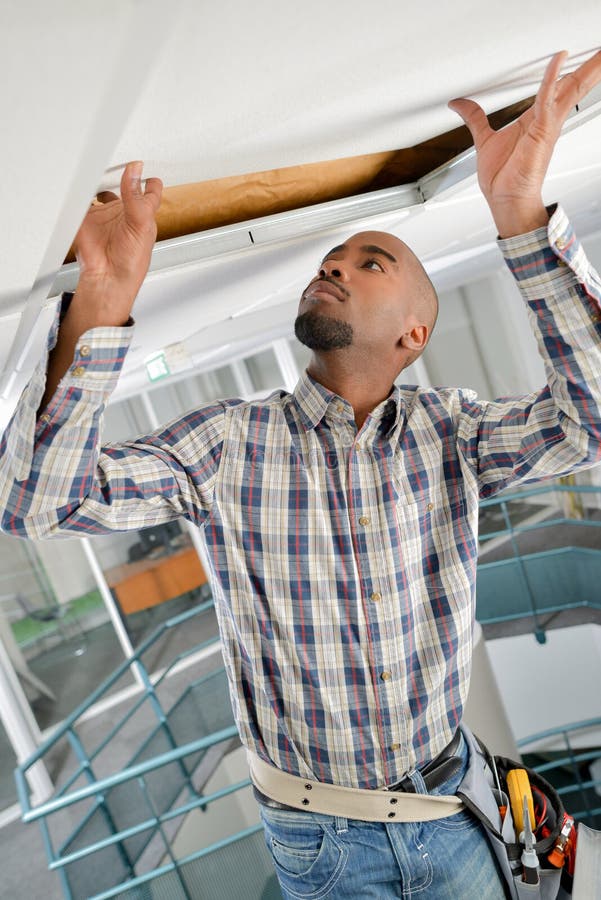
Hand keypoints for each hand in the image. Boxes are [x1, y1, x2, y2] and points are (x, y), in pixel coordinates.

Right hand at [73, 161, 162, 316]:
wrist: (107, 277)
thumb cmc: (131, 261)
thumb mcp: (141, 224)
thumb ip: (136, 197)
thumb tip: (136, 171)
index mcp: (142, 213)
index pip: (149, 191)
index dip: (148, 179)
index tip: (143, 167)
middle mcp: (123, 213)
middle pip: (122, 187)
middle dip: (119, 175)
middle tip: (116, 164)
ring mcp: (104, 215)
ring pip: (99, 191)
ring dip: (96, 182)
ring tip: (94, 170)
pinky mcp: (85, 219)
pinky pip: (80, 201)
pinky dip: (78, 193)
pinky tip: (79, 186)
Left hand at [449, 49, 600, 236]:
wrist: (505, 200)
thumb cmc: (501, 178)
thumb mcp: (484, 139)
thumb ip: (474, 118)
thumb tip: (459, 105)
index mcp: (535, 120)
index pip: (557, 89)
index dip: (567, 72)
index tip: (577, 55)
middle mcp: (545, 120)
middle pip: (572, 87)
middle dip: (589, 68)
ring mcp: (546, 125)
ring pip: (569, 89)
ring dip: (586, 70)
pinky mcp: (541, 131)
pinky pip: (547, 98)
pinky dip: (551, 78)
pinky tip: (558, 60)